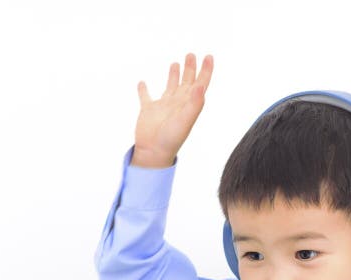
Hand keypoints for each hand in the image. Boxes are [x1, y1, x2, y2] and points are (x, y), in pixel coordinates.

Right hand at [131, 52, 213, 167]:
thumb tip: (201, 86)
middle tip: (191, 55)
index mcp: (188, 104)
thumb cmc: (171, 140)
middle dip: (190, 68)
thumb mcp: (185, 121)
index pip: (199, 84)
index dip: (205, 70)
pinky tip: (142, 83)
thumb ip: (194, 104)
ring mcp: (162, 107)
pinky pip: (146, 97)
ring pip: (170, 86)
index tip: (208, 56)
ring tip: (176, 63)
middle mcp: (177, 104)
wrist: (153, 153)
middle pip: (186, 82)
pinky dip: (143, 90)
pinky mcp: (148, 111)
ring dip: (173, 75)